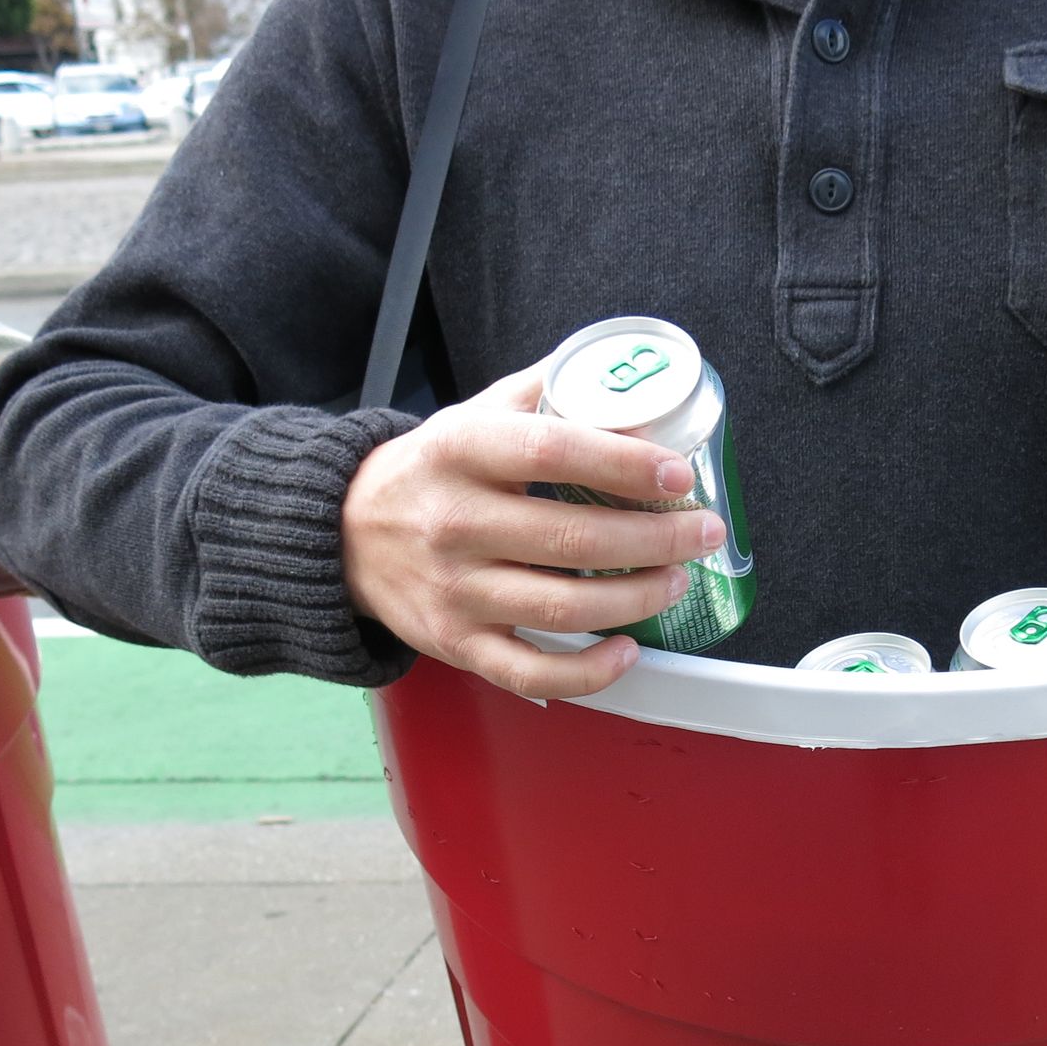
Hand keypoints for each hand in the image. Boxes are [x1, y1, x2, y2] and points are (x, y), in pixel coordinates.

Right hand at [341, 363, 726, 698]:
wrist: (343, 536)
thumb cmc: (430, 472)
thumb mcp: (473, 413)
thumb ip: (545, 391)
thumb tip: (626, 375)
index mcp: (460, 450)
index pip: (552, 453)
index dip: (623, 464)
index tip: (677, 474)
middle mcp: (453, 522)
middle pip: (573, 538)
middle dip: (657, 539)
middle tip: (703, 532)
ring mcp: (454, 589)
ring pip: (562, 606)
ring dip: (637, 597)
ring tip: (676, 578)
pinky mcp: (455, 643)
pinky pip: (530, 670)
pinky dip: (587, 670)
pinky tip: (626, 649)